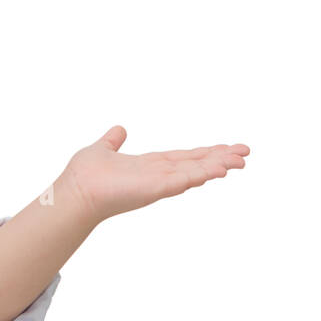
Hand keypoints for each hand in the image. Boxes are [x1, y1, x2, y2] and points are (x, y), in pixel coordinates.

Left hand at [61, 126, 249, 223]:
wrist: (74, 191)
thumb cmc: (85, 175)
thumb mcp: (103, 149)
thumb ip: (113, 141)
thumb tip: (119, 129)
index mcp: (150, 166)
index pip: (184, 157)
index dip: (206, 153)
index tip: (227, 148)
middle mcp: (158, 175)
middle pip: (196, 164)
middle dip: (220, 159)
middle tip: (246, 154)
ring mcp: (157, 183)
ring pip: (194, 172)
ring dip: (217, 167)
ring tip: (240, 162)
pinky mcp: (153, 189)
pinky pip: (180, 181)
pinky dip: (199, 175)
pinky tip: (217, 171)